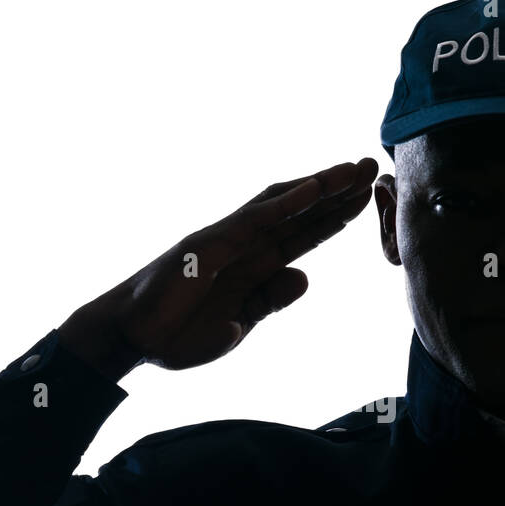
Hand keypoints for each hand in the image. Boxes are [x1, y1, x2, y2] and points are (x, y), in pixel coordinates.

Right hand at [58, 157, 378, 378]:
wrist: (133, 339)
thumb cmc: (178, 333)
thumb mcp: (238, 324)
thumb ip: (269, 300)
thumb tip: (305, 276)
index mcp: (253, 266)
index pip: (302, 235)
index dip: (334, 218)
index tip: (365, 200)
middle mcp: (244, 246)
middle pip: (299, 211)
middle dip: (337, 191)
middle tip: (371, 166)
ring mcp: (227, 240)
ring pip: (281, 205)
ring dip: (319, 186)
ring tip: (353, 169)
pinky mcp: (210, 244)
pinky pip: (254, 220)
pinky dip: (285, 204)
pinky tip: (314, 190)